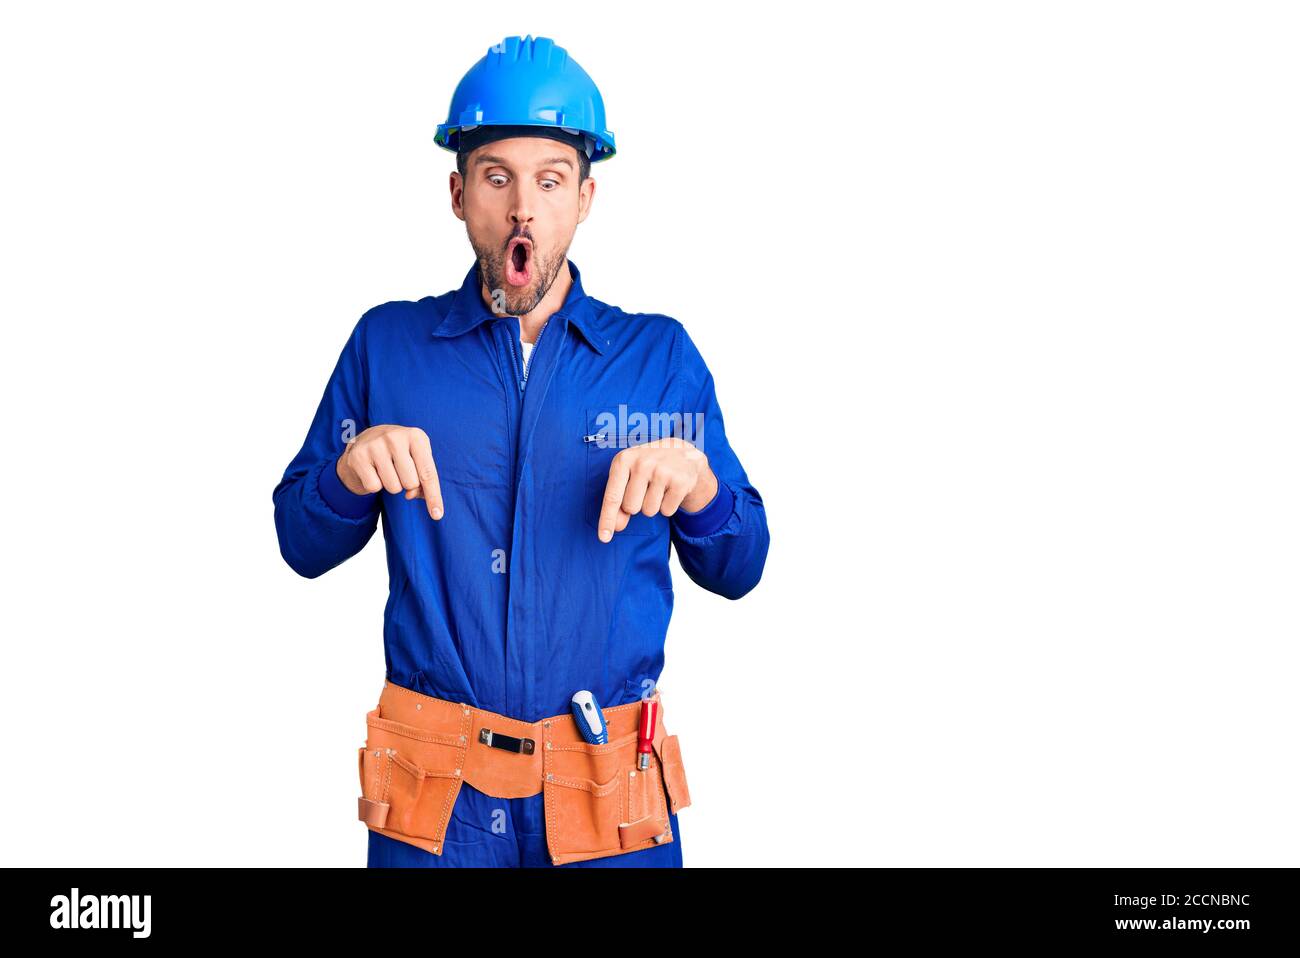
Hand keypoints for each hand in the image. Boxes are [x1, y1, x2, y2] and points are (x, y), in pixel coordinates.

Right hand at [337, 425, 443, 520]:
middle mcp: (396, 437)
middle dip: (407, 485)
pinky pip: (374, 487)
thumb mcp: (417, 460)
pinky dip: (374, 485)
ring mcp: (376, 445)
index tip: (437, 515)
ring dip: (391, 485)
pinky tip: (372, 470)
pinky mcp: (358, 456)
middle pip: (411, 483)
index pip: (428, 473)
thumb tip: (412, 495)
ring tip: (386, 469)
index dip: (434, 497)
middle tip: (399, 471)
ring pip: (393, 487)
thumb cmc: (400, 453)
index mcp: (416, 436)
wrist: (367, 440)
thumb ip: (423, 480)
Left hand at [597, 437, 716, 541]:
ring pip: (649, 511)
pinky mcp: (680, 481)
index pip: (612, 497)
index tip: (604, 538)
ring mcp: (663, 471)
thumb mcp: (628, 476)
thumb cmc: (648, 467)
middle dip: (637, 504)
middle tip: (645, 488)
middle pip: (631, 508)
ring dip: (653, 505)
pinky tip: (670, 489)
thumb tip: (616, 527)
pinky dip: (668, 505)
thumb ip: (618, 501)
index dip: (607, 520)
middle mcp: (642, 463)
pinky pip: (667, 511)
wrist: (682, 453)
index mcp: (624, 459)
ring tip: (659, 487)